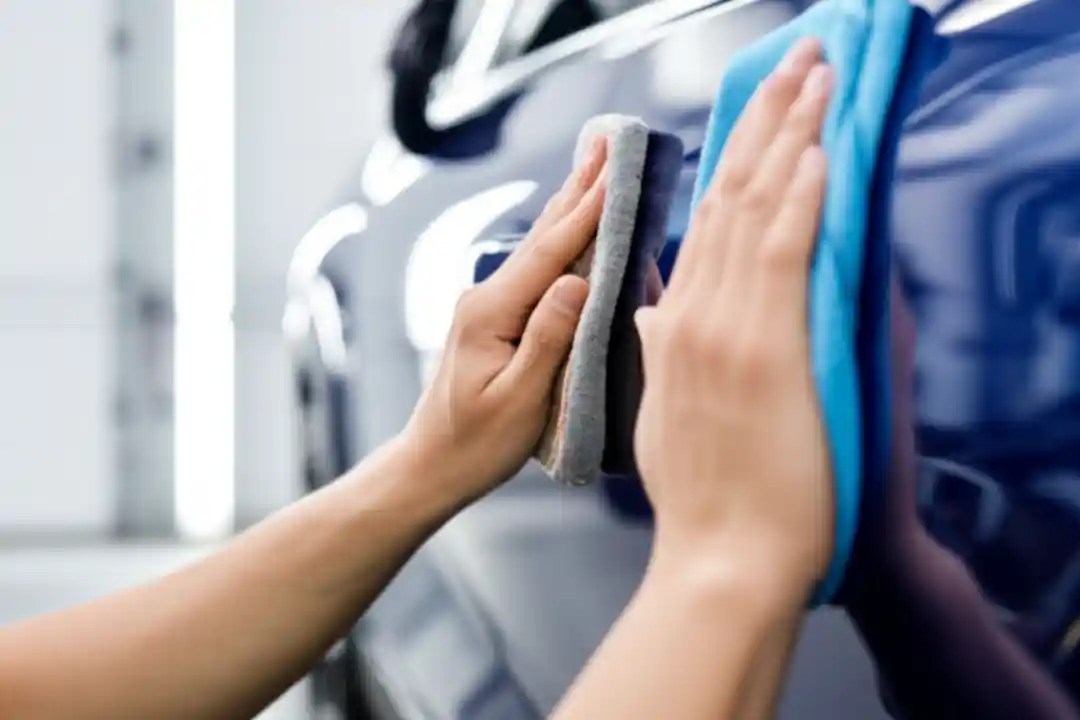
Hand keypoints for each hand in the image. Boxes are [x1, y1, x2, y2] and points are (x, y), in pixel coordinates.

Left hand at [400, 138, 608, 501]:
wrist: (431, 465)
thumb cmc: (476, 444)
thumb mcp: (518, 401)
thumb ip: (548, 340)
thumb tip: (577, 282)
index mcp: (491, 313)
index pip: (549, 254)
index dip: (586, 213)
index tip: (616, 173)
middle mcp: (486, 297)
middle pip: (542, 235)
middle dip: (579, 188)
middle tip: (608, 142)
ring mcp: (490, 306)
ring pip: (540, 247)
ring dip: (572, 206)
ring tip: (597, 166)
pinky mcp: (498, 318)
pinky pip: (539, 270)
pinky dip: (564, 240)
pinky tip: (576, 224)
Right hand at [634, 38, 833, 600]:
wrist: (726, 565)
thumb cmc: (711, 503)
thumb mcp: (668, 418)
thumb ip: (663, 357)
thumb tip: (659, 314)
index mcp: (674, 329)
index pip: (705, 221)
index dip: (736, 155)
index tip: (761, 109)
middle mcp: (692, 316)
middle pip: (728, 194)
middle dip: (765, 117)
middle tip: (795, 56)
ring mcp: (725, 328)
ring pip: (754, 208)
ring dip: (788, 133)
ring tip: (813, 73)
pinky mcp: (764, 348)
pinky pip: (780, 251)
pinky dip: (799, 195)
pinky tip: (816, 148)